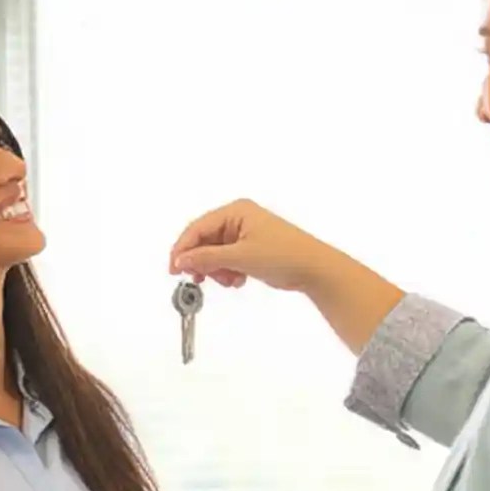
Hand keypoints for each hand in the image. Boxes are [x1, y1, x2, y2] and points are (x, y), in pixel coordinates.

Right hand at [168, 199, 331, 291]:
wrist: (314, 269)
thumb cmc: (286, 254)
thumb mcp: (239, 257)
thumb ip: (206, 258)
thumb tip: (182, 260)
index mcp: (236, 211)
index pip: (198, 228)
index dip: (183, 249)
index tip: (174, 269)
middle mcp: (239, 219)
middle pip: (205, 241)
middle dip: (202, 262)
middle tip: (199, 279)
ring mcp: (246, 234)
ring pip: (215, 253)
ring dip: (216, 270)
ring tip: (228, 279)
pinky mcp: (251, 249)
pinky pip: (228, 259)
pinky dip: (228, 271)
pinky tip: (238, 279)